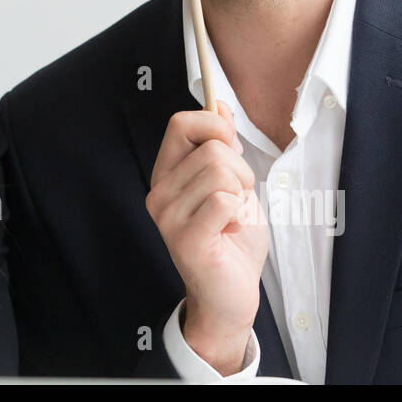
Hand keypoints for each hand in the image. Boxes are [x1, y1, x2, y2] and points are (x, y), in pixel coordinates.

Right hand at [146, 101, 267, 371]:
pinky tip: (231, 233)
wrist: (231, 295)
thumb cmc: (232, 240)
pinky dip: (241, 213)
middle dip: (240, 170)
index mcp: (167, 175)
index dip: (214, 126)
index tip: (231, 149)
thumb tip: (220, 106)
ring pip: (220, 172)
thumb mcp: (233, 183)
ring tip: (233, 218)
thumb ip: (222, 147)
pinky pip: (225, 200)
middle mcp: (159, 192)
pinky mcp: (185, 238)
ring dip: (242, 194)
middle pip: (211, 148)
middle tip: (236, 201)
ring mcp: (168, 216)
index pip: (181, 124)